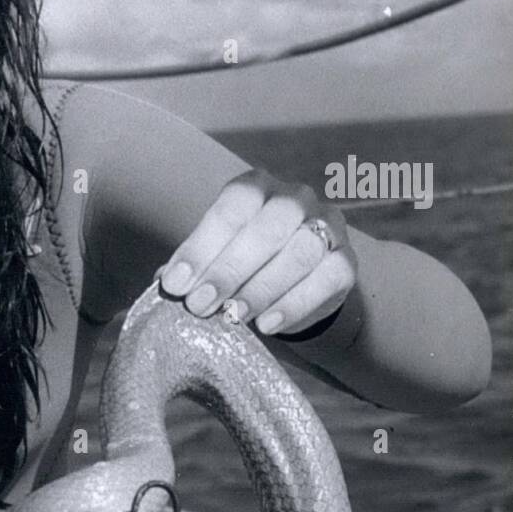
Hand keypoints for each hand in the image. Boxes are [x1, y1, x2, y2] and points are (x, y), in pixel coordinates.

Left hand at [159, 167, 355, 335]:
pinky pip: (326, 278)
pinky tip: (267, 324)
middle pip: (268, 227)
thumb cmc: (241, 265)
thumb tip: (167, 283)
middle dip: (229, 269)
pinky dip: (294, 303)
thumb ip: (194, 266)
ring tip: (232, 317)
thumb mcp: (214, 258)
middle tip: (200, 305)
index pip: (232, 207)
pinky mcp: (345, 261)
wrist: (291, 286)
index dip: (202, 246)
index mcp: (256, 187)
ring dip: (261, 288)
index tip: (175, 284)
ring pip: (299, 252)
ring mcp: (327, 226)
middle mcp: (296, 198)